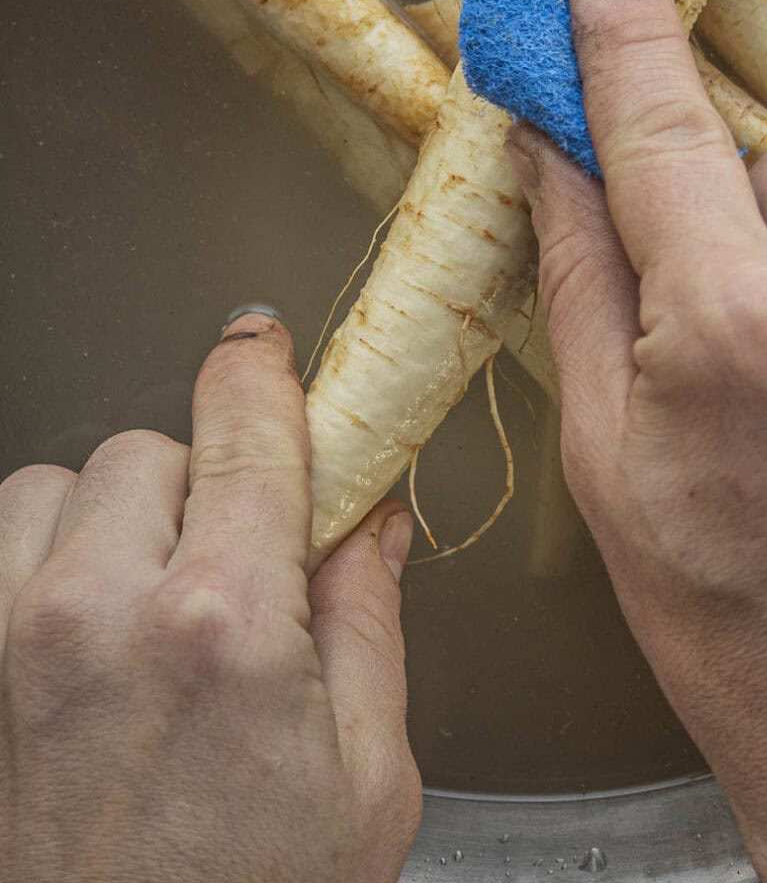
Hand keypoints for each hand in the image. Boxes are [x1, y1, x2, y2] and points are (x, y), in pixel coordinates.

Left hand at [0, 312, 420, 882]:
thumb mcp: (367, 780)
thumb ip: (369, 623)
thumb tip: (372, 523)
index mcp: (226, 627)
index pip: (243, 428)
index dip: (258, 367)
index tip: (262, 343)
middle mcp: (103, 616)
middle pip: (153, 449)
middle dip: (207, 482)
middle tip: (238, 556)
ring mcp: (16, 642)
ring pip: (61, 482)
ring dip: (116, 513)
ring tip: (153, 591)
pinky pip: (1, 539)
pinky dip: (45, 550)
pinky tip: (88, 615)